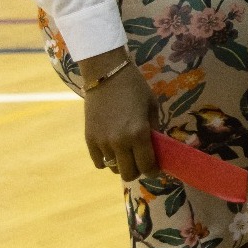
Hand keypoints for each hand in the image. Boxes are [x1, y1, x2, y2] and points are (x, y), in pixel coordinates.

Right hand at [80, 53, 159, 181]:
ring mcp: (102, 142)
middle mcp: (119, 142)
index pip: (147, 165)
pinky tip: (113, 151)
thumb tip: (157, 147)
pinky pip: (98, 162)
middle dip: (138, 170)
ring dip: (122, 164)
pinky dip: (107, 160)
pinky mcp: (89, 139)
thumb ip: (154, 129)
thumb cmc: (135, 87)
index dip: (154, 170)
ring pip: (113, 169)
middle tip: (142, 161)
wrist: (106, 74)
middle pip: (128, 174)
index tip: (156, 167)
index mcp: (139, 133)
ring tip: (127, 153)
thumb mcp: (152, 106)